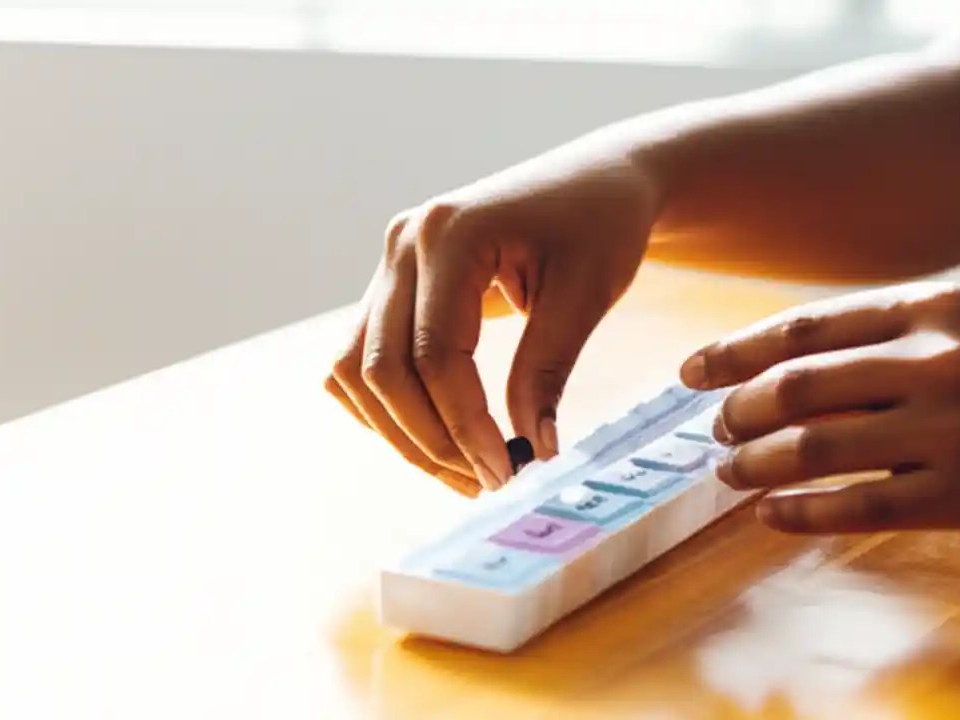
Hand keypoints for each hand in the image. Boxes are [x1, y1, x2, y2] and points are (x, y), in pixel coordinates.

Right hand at [326, 141, 660, 493]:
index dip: (466, 426)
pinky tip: (436, 436)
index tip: (509, 473)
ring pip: (357, 368)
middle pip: (382, 369)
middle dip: (429, 440)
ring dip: (401, 430)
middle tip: (487, 483)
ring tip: (463, 471)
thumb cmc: (602, 224)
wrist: (600, 179)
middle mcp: (405, 243)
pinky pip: (364, 355)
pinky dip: (387, 404)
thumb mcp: (587, 295)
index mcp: (451, 234)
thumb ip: (547, 371)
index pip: (436, 355)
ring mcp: (392, 260)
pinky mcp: (396, 282)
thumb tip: (533, 451)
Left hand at [681, 282, 959, 537]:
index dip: (736, 352)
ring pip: (815, 447)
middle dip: (738, 411)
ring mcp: (955, 430)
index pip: (805, 326)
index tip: (692, 371)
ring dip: (755, 463)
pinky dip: (799, 512)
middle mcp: (941, 360)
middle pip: (799, 386)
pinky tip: (770, 514)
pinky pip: (857, 505)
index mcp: (935, 306)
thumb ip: (883, 331)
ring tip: (729, 469)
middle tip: (714, 428)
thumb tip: (776, 359)